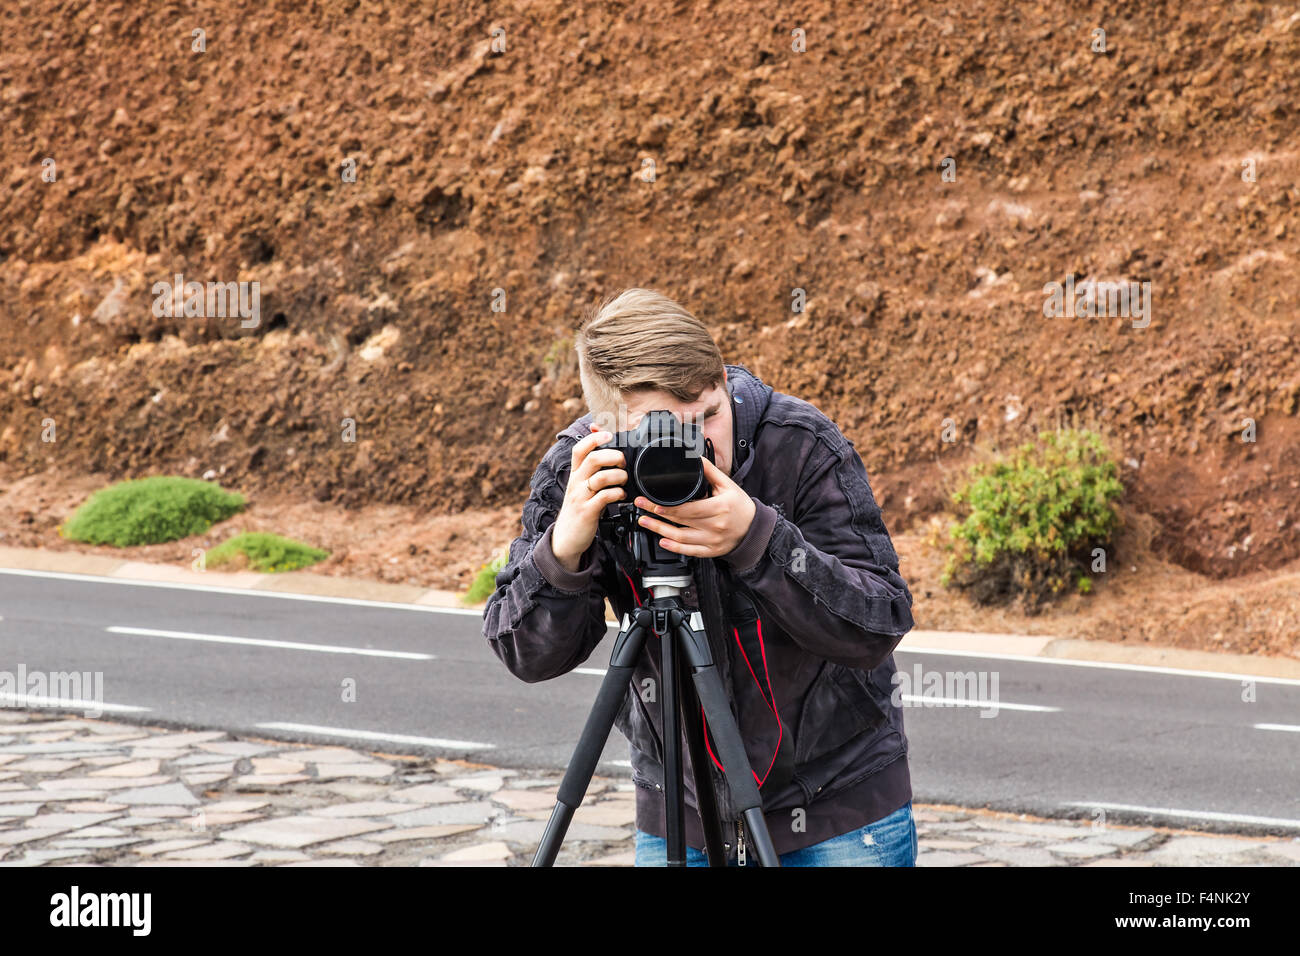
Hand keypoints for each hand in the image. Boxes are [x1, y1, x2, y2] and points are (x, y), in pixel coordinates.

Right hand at [551, 423, 626, 572]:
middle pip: (592, 459)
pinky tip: (621, 495)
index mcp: (575, 475)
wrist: (566, 538)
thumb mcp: (582, 488)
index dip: (593, 439)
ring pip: (600, 478)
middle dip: (612, 456)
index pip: (579, 449)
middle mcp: (576, 483)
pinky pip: (604, 497)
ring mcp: (580, 497)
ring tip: (624, 481)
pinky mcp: (587, 512)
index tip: (608, 434)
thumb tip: (607, 453)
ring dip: (618, 476)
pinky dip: (617, 493)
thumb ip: (592, 472)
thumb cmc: (579, 510)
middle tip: (622, 462)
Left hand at [633, 456, 756, 557]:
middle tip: (642, 507)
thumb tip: (694, 458)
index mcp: (719, 508)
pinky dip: (674, 548)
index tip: (652, 502)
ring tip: (645, 522)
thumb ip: (710, 471)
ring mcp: (712, 541)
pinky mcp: (711, 551)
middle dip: (657, 514)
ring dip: (660, 531)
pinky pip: (690, 551)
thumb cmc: (741, 506)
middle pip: (680, 522)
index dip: (668, 507)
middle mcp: (715, 526)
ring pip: (681, 538)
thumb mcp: (728, 485)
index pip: (688, 509)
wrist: (754, 529)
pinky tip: (663, 541)